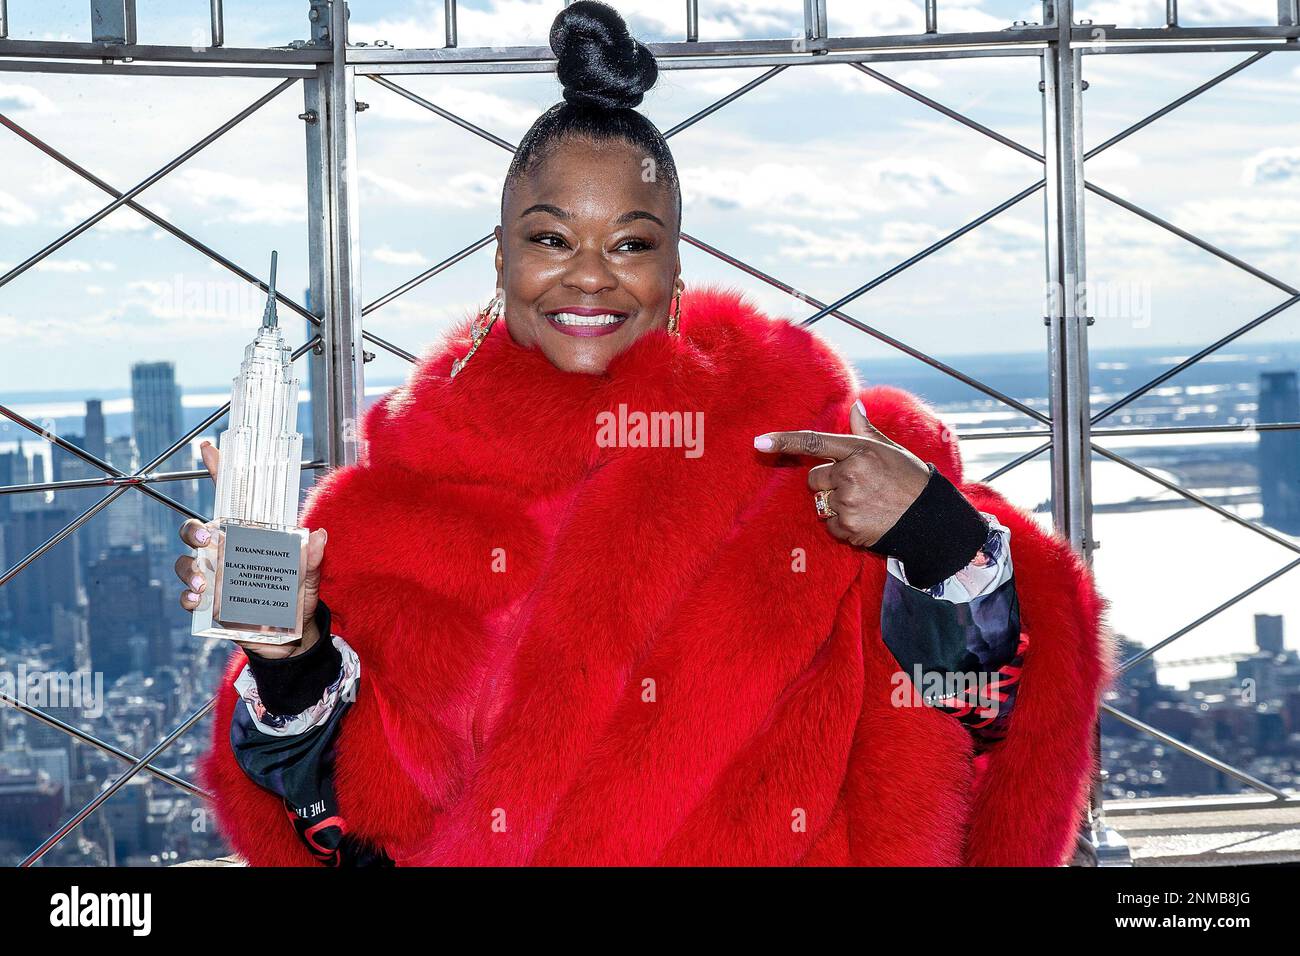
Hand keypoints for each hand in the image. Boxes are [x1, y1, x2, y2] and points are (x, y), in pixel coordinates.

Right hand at [175, 440, 328, 658]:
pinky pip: (188, 595)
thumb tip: (320, 537)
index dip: (220, 472)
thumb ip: (313, 560)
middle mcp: (229, 552)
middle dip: (193, 529)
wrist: (292, 640)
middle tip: (207, 537)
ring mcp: (216, 576)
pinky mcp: (209, 603)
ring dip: (189, 568)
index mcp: (252, 537)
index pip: (233, 501)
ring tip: (204, 584)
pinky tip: (198, 600)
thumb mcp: (310, 579)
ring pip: (187, 561)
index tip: (209, 448)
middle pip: (197, 529)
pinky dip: (188, 597)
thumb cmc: (299, 600)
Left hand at [754, 398, 930, 548]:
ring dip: (836, 505)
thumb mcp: (891, 450)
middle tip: (858, 487)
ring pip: (821, 503)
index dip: (784, 441)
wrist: (929, 519)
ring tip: (866, 505)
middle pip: (813, 479)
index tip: (759, 442)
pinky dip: (843, 525)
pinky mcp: (847, 526)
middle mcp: (850, 474)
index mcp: (860, 450)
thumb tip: (854, 406)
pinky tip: (866, 520)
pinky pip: (829, 524)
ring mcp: (848, 502)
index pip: (814, 442)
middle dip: (828, 483)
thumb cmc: (909, 480)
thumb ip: (866, 431)